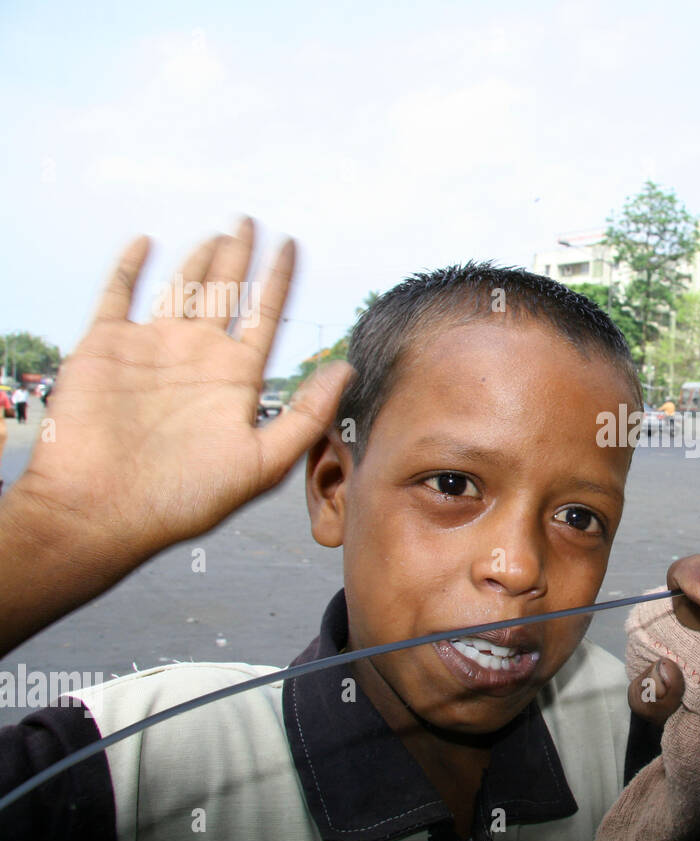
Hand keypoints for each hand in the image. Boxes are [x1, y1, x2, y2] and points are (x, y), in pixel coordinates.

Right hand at [11, 219, 351, 568]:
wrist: (104, 512)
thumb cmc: (184, 500)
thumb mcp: (262, 462)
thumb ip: (307, 416)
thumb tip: (346, 369)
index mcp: (235, 380)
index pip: (265, 316)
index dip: (279, 279)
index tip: (292, 244)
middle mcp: (197, 359)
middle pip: (226, 294)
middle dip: (241, 257)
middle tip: (253, 221)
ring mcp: (151, 349)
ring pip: (181, 289)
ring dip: (199, 259)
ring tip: (221, 232)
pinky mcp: (105, 346)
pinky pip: (118, 296)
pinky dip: (130, 268)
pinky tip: (146, 243)